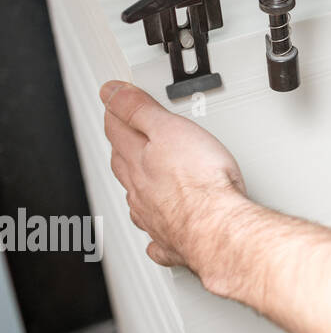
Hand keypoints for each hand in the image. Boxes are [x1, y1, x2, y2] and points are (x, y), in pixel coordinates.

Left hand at [100, 81, 249, 283]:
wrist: (217, 225)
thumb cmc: (200, 180)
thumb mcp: (169, 129)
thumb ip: (140, 110)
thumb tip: (112, 93)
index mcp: (138, 161)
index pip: (119, 131)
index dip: (116, 112)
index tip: (113, 100)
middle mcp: (141, 190)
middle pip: (124, 164)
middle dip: (121, 147)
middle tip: (121, 134)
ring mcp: (155, 216)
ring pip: (137, 198)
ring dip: (135, 186)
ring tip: (138, 176)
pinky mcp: (174, 239)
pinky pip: (158, 236)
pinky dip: (155, 233)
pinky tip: (157, 233)